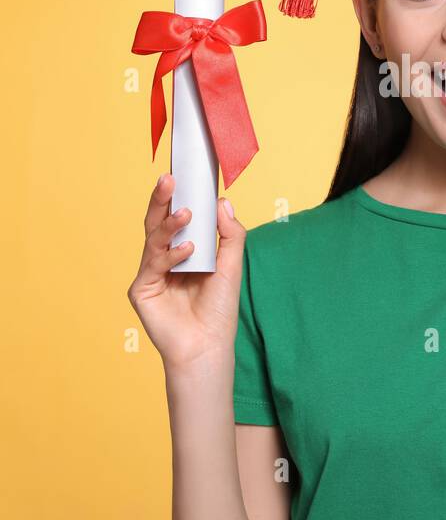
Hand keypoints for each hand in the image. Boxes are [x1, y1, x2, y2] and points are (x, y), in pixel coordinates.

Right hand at [126, 173, 246, 372]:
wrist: (207, 345)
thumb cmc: (219, 308)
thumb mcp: (230, 265)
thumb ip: (229, 234)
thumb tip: (223, 201)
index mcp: (183, 251)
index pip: (178, 218)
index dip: (179, 197)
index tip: (184, 175)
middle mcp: (164, 259)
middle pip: (158, 222)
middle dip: (162, 199)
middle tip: (168, 179)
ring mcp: (151, 273)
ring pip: (154, 238)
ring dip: (170, 224)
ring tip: (186, 214)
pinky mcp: (141, 289)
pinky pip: (153, 264)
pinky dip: (171, 255)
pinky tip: (188, 251)